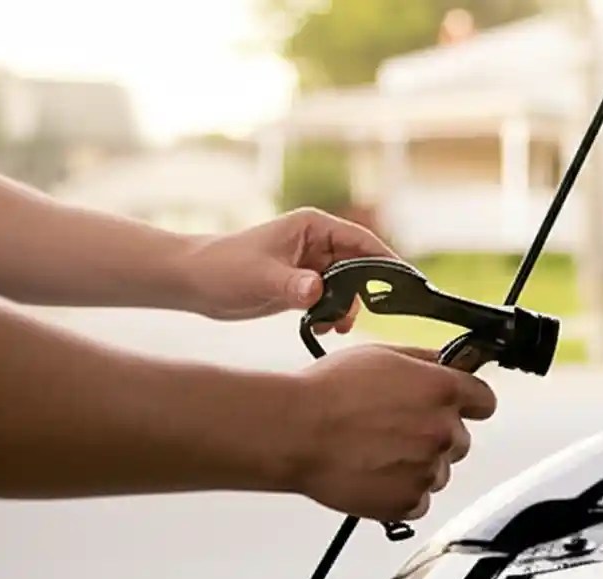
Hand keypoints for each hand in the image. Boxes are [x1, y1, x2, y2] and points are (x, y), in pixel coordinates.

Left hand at [180, 207, 399, 332]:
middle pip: (361, 266)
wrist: (194, 282)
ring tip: (334, 325)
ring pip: (349, 287)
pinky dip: (333, 315)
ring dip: (347, 308)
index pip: (363, 241)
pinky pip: (333, 300)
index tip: (408, 283)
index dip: (387, 261)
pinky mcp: (304, 286)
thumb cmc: (222, 266)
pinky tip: (321, 328)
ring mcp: (312, 265)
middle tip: (363, 315)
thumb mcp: (259, 276)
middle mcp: (318, 243)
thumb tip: (319, 290)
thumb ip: (292, 284)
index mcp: (314, 227)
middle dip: (366, 292)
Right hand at [287, 345, 496, 521]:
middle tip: (399, 430)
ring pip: (440, 471)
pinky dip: (402, 493)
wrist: (295, 432)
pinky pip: (419, 501)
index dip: (471, 403)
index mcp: (442, 391)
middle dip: (437, 435)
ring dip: (419, 465)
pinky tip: (376, 475)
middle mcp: (443, 431)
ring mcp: (428, 470)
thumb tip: (446, 363)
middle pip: (460, 439)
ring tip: (378, 453)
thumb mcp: (381, 355)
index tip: (462, 407)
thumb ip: (424, 361)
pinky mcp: (408, 502)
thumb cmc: (328, 393)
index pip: (485, 401)